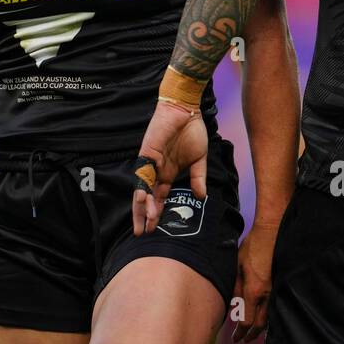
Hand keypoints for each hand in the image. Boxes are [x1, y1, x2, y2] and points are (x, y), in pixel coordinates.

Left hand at [132, 100, 208, 235]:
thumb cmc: (192, 131)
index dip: (157, 213)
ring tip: (145, 223)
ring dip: (144, 206)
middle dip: (144, 215)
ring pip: (143, 188)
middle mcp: (157, 171)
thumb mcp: (199, 159)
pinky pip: (143, 172)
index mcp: (168, 173)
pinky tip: (143, 200)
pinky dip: (143, 186)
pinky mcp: (147, 153)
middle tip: (143, 233)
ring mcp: (150, 163)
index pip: (159, 198)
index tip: (155, 229)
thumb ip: (198, 177)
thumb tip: (201, 197)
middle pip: (147, 197)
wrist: (186, 110)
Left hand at [231, 219, 276, 342]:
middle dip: (251, 334)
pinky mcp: (280, 284)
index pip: (247, 320)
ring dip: (260, 327)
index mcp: (254, 290)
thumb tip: (233, 304)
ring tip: (252, 332)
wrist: (271, 232)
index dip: (241, 332)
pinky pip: (274, 306)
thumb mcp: (237, 266)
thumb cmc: (253, 246)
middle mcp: (266, 294)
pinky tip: (263, 315)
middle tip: (243, 339)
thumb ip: (235, 287)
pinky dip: (267, 315)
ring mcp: (275, 289)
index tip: (235, 337)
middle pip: (260, 324)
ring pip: (269, 317)